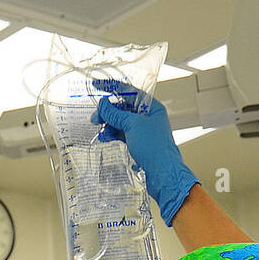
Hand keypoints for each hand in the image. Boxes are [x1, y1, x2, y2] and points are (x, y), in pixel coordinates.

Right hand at [91, 90, 198, 226]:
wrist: (162, 173)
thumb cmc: (155, 148)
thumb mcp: (133, 126)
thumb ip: (116, 114)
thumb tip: (103, 105)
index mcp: (151, 107)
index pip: (129, 92)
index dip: (112, 88)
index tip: (97, 85)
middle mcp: (147, 117)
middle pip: (123, 108)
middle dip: (108, 111)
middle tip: (95, 117)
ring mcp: (142, 131)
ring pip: (121, 122)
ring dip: (109, 124)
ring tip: (100, 130)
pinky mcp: (138, 143)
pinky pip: (122, 134)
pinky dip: (112, 134)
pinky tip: (105, 138)